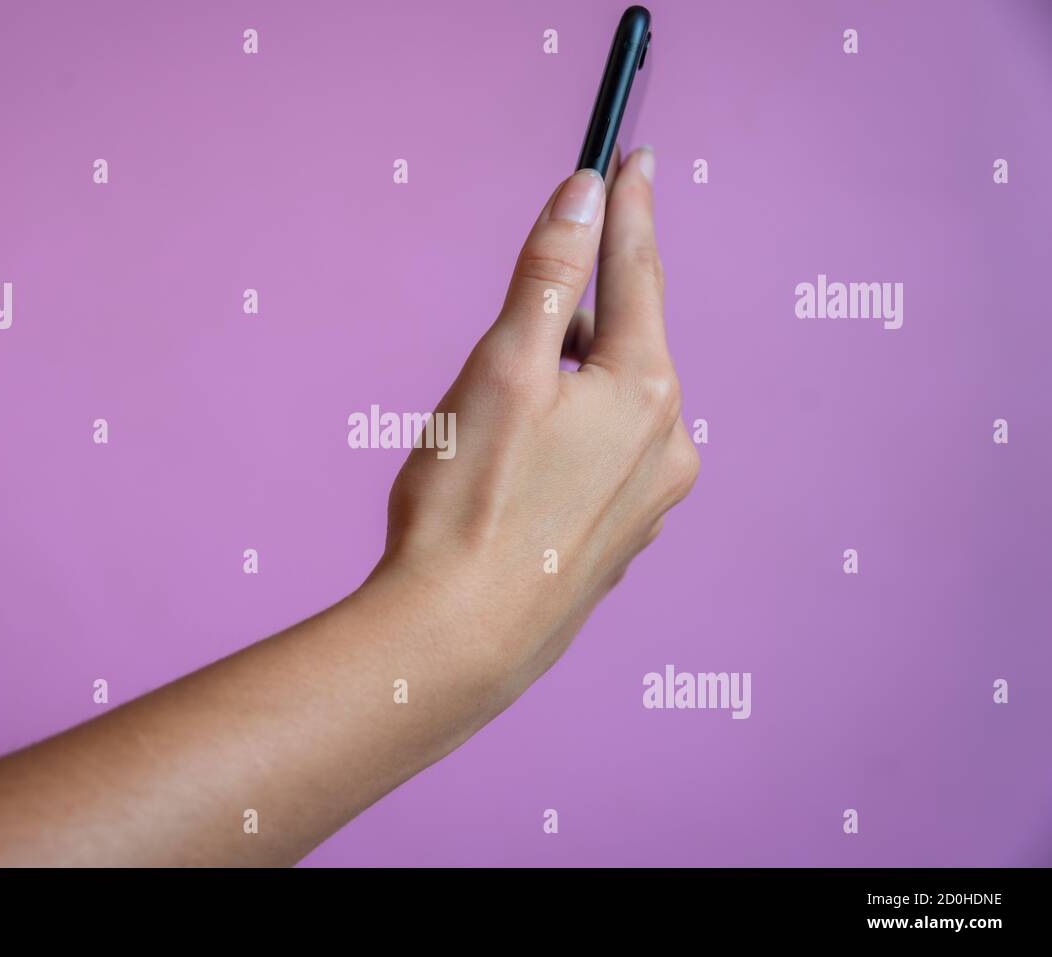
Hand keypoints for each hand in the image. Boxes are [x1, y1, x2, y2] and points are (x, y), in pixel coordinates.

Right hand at [371, 148, 698, 689]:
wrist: (458, 641)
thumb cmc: (469, 506)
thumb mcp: (502, 368)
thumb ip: (548, 274)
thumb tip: (585, 193)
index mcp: (646, 391)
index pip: (639, 274)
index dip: (629, 210)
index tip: (633, 159)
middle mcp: (668, 445)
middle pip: (625, 343)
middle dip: (575, 319)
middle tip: (516, 332)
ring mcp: (649, 502)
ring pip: (612, 406)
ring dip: (566, 387)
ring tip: (496, 426)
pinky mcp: (620, 541)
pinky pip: (602, 462)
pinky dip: (568, 443)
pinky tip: (517, 475)